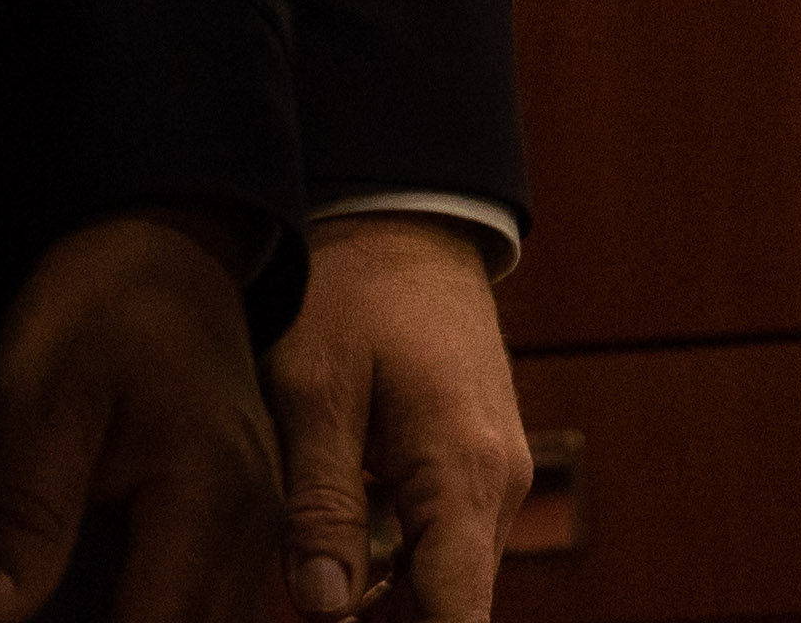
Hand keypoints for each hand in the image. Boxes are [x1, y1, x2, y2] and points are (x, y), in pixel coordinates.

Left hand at [0, 206, 278, 622]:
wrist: (161, 245)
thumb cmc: (96, 312)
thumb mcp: (40, 400)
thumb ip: (24, 514)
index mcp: (208, 494)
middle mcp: (255, 523)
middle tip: (38, 620)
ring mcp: (263, 523)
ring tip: (89, 610)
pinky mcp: (251, 521)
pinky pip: (223, 605)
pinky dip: (173, 618)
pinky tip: (125, 611)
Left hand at [271, 214, 532, 619]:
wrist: (404, 217)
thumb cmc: (351, 290)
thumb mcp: (314, 387)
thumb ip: (321, 502)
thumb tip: (324, 609)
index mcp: (464, 473)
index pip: (456, 618)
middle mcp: (498, 484)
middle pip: (449, 609)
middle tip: (302, 613)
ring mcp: (495, 474)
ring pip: (445, 580)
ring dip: (384, 607)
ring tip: (311, 588)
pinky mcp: (477, 464)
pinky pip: (443, 542)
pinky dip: (395, 568)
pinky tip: (333, 563)